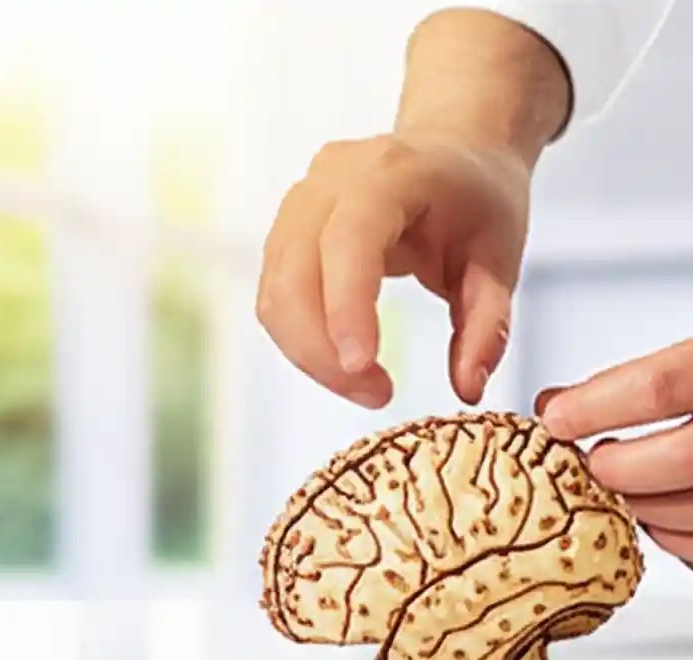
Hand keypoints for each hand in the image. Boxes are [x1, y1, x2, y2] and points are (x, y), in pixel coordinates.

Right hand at [255, 132, 530, 407]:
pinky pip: (274, 295)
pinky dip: (300, 339)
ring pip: (275, 292)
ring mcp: (297, 202)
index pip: (349, 240)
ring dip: (307, 353)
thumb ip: (488, 324)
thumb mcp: (503, 256)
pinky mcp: (283, 231)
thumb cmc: (477, 196)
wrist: (451, 148)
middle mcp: (330, 180)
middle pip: (294, 274)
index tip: (362, 367)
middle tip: (374, 394)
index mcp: (392, 171)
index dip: (347, 306)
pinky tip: (341, 359)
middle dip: (321, 350)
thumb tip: (468, 389)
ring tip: (362, 386)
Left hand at [538, 340, 692, 563]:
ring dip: (645, 507)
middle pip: (685, 456)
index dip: (599, 404)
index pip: (666, 385)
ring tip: (623, 489)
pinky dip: (679, 537)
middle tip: (591, 463)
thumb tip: (555, 403)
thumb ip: (650, 380)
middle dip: (621, 466)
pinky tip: (664, 516)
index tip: (555, 416)